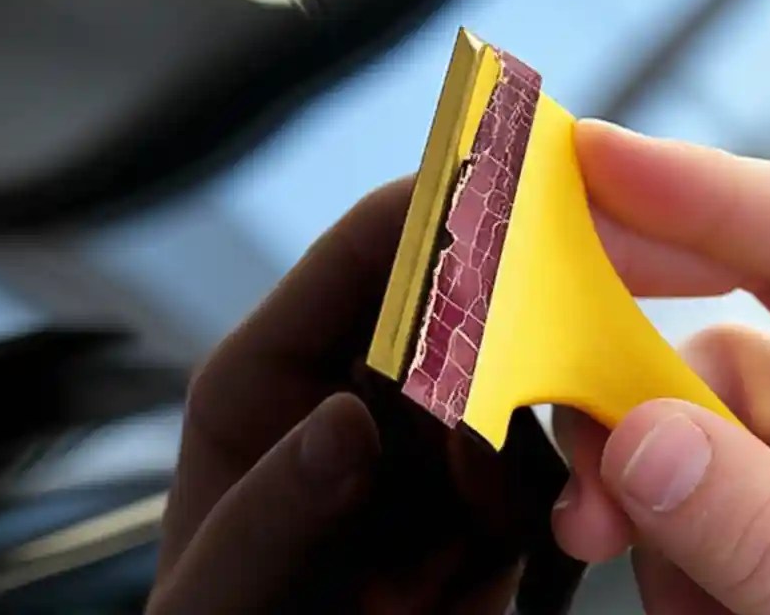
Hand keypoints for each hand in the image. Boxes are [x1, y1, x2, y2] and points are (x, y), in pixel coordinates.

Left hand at [147, 181, 581, 613]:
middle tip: (511, 400)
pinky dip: (540, 521)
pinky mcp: (490, 509)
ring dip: (510, 464)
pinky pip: (548, 480)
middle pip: (464, 310)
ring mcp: (436, 451)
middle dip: (504, 349)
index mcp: (275, 376)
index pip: (363, 255)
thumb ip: (274, 512)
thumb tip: (347, 422)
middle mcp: (366, 396)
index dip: (436, 211)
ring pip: (526, 397)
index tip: (512, 195)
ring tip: (442, 552)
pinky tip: (459, 582)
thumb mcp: (221, 593)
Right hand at [552, 121, 769, 613]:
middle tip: (537, 299)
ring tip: (602, 536)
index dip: (712, 189)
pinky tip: (688, 591)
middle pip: (758, 282)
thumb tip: (635, 432)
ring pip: (705, 388)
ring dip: (637, 457)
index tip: (596, 160)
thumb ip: (764, 539)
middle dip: (640, 304)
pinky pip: (699, 464)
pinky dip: (660, 520)